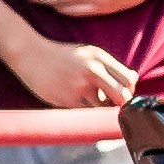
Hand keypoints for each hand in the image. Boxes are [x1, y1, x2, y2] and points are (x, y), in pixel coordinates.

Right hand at [10, 35, 139, 114]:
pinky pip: (83, 110)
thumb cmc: (63, 56)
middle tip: (115, 105)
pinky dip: (82, 107)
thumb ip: (111, 67)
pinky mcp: (67, 100)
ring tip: (82, 93)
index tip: (124, 94)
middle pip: (121, 97)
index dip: (129, 90)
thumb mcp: (89, 53)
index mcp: (100, 58)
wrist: (30, 55)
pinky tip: (70, 95)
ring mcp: (79, 87)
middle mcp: (92, 71)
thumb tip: (134, 81)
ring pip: (100, 106)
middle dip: (121, 104)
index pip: (129, 80)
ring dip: (97, 105)